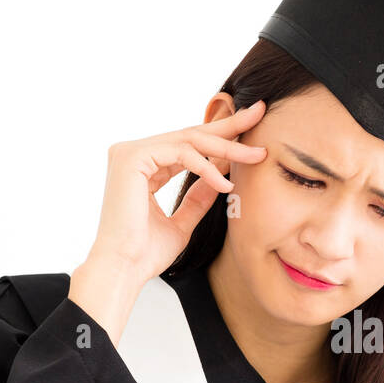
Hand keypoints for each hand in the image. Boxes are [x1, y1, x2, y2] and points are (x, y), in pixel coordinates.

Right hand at [87, 101, 268, 283]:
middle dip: (228, 126)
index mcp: (143, 166)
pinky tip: (226, 185)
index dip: (220, 138)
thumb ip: (198, 198)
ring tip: (256, 156)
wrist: (125, 269)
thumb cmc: (146, 253)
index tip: (250, 135)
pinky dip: (207, 168)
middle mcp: (134, 153)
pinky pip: (180, 153)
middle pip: (190, 134)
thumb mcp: (182, 221)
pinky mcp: (131, 157)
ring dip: (227, 147)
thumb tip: (222, 177)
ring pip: (189, 140)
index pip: (187, 145)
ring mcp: (130, 152)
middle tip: (259, 113)